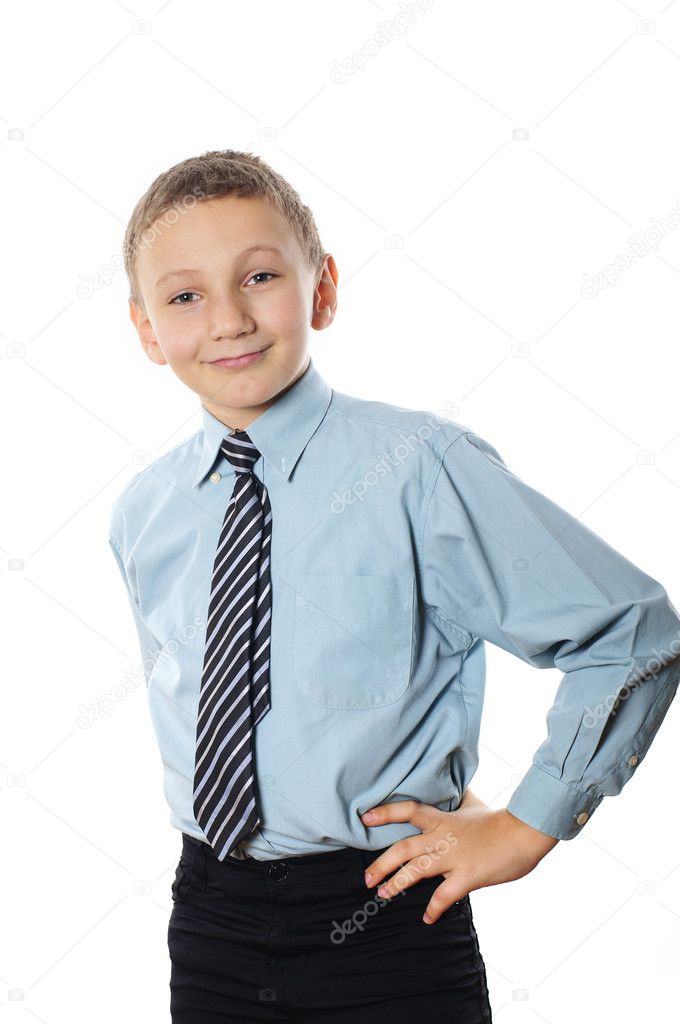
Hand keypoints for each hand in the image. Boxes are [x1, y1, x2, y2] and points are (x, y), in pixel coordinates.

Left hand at [361, 789, 559, 923]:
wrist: (524, 833)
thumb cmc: (500, 821)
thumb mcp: (475, 804)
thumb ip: (461, 799)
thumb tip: (458, 786)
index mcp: (443, 819)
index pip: (409, 811)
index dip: (385, 813)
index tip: (365, 818)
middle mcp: (443, 837)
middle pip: (404, 848)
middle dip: (382, 864)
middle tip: (367, 878)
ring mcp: (454, 857)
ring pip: (416, 870)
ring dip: (397, 884)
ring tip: (384, 895)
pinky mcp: (468, 876)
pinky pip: (443, 895)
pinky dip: (433, 909)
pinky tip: (427, 919)